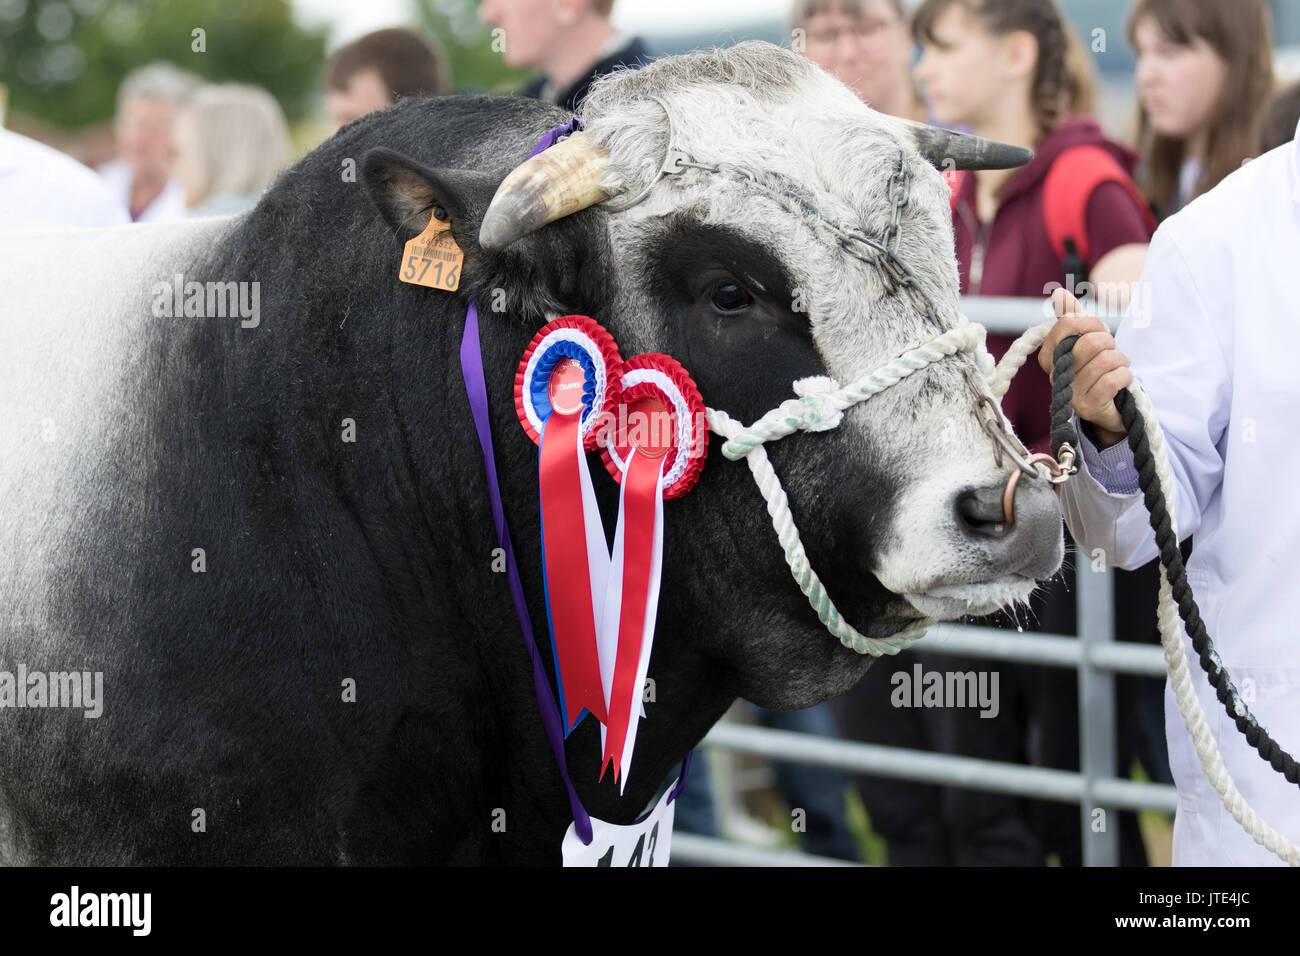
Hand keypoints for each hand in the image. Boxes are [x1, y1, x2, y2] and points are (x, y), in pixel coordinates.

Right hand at [1039, 289, 1131, 447]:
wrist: (1108, 407)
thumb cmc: (1095, 368)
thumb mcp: (1084, 341)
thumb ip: (1071, 318)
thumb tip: (1058, 293)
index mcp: (1049, 357)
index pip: (1068, 323)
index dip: (1091, 322)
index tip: (1098, 331)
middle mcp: (1055, 376)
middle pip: (1090, 342)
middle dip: (1110, 343)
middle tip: (1112, 351)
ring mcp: (1071, 394)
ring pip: (1104, 361)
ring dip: (1120, 360)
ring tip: (1119, 365)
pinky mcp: (1089, 408)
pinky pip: (1113, 380)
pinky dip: (1125, 376)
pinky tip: (1123, 379)